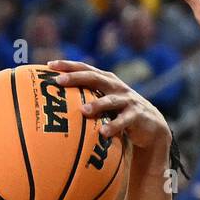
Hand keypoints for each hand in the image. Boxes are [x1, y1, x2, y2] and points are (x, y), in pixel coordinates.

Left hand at [47, 60, 170, 151]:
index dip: (68, 65)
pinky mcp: (136, 115)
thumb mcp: (103, 104)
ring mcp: (127, 100)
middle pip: (94, 78)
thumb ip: (85, 100)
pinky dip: (113, 127)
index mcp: (105, 81)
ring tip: (83, 111)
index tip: (49, 65)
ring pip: (110, 100)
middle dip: (76, 78)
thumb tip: (53, 106)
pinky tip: (103, 134)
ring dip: (96, 104)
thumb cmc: (118, 115)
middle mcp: (115, 87)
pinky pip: (123, 121)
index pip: (85, 68)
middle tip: (59, 81)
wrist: (150, 126)